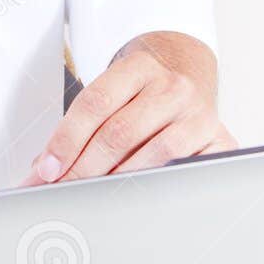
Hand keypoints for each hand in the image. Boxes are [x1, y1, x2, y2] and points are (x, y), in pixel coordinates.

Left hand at [23, 31, 233, 184]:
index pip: (95, 103)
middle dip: (83, 168)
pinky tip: (135, 197)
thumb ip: (80, 124)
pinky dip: (157, 186)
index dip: (66, 139)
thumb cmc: (144, 89)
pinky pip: (184, 170)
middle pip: (119, 133)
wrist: (188, 70)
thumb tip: (44, 169)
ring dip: (116, 181)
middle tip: (59, 190)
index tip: (45, 169)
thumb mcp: (112, 89)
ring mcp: (199, 113)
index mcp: (139, 66)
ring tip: (90, 196)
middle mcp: (173, 86)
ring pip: (152, 155)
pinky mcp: (219, 139)